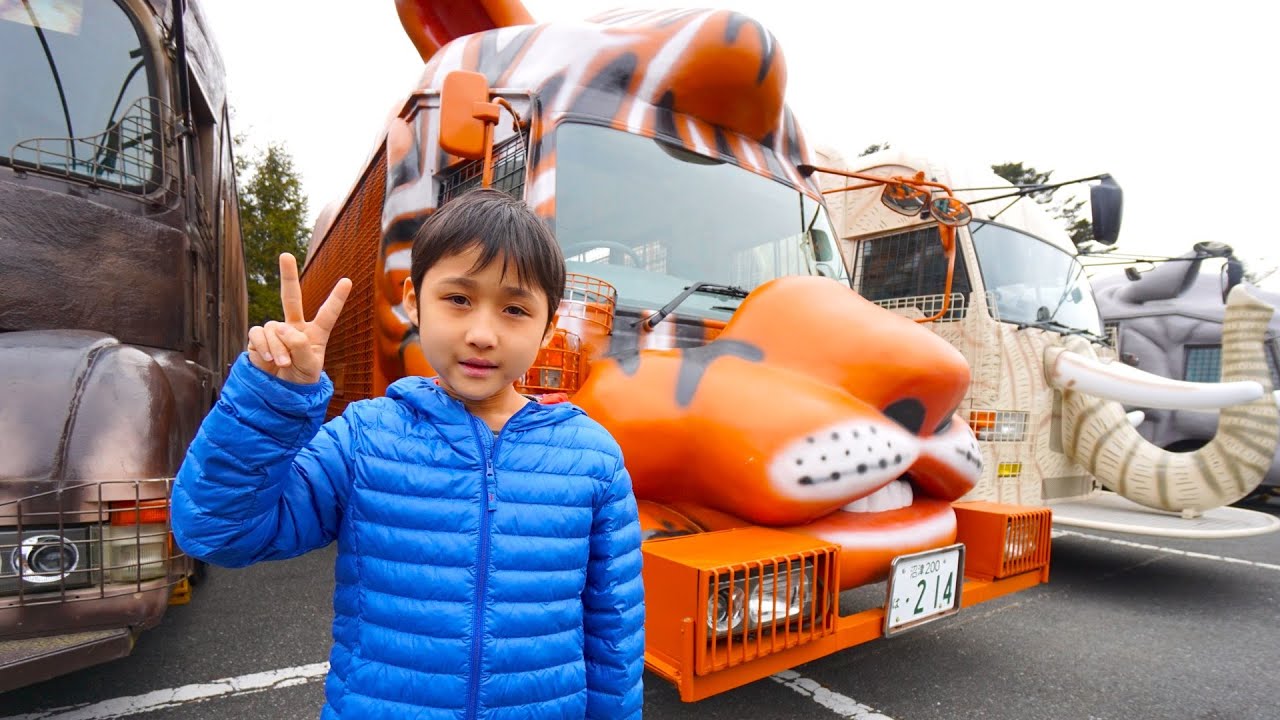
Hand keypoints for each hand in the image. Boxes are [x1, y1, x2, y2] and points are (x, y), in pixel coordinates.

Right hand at [247, 253, 351, 384]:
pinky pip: (259, 334)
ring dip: (279, 348)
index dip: (336, 299)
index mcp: (315, 333)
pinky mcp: (259, 337)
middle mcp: (295, 327)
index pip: (327, 314)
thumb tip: (283, 329)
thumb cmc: (301, 378)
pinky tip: (268, 359)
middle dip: (287, 276)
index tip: (347, 281)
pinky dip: (264, 347)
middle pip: (291, 298)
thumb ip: (300, 347)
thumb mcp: (309, 367)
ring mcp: (276, 331)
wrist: (280, 391)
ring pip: (275, 329)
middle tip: (285, 255)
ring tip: (283, 363)